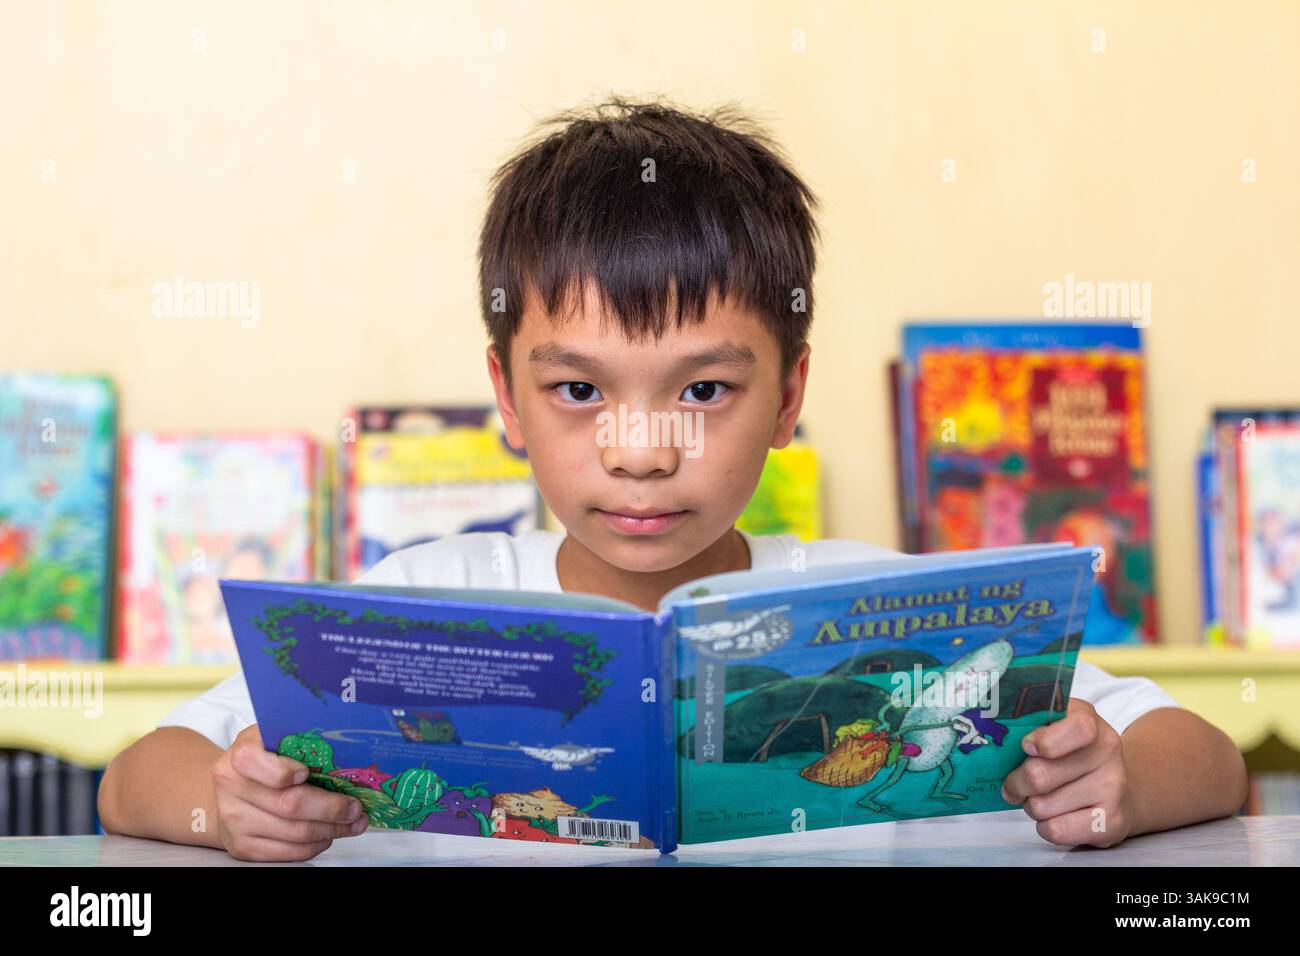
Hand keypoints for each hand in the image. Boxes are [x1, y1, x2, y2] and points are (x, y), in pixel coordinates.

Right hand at [212, 724, 368, 860]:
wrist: (228, 788)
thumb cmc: (262, 760)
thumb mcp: (273, 738)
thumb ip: (299, 740)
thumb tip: (345, 749)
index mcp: (241, 755)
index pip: (257, 762)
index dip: (285, 771)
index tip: (308, 772)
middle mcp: (233, 788)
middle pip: (289, 804)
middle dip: (331, 808)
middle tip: (355, 807)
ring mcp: (235, 820)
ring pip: (294, 833)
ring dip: (330, 829)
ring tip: (351, 822)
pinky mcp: (243, 846)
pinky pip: (288, 852)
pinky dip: (315, 845)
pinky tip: (328, 834)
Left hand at [1000, 698, 1139, 847]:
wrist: (1114, 789)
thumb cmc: (1070, 756)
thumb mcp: (1055, 730)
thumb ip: (1029, 728)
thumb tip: (991, 737)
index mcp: (1089, 722)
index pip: (1077, 728)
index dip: (1046, 740)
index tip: (1025, 746)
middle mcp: (1106, 752)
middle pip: (1040, 775)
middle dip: (1017, 783)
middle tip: (1014, 783)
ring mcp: (1112, 787)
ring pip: (1042, 806)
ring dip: (1031, 805)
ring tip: (1040, 798)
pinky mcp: (1111, 821)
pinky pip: (1057, 830)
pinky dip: (1045, 826)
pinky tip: (1054, 815)